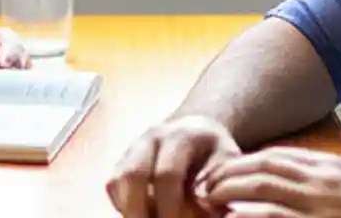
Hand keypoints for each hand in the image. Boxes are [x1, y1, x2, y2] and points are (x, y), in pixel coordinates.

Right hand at [106, 115, 242, 217]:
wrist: (196, 131)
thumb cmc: (214, 153)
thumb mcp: (227, 164)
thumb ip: (218, 188)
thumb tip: (207, 210)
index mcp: (180, 136)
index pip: (167, 174)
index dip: (171, 206)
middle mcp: (150, 138)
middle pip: (132, 175)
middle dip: (140, 211)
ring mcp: (132, 148)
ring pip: (116, 181)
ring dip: (129, 210)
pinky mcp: (121, 161)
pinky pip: (113, 186)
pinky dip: (124, 206)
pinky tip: (144, 214)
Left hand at [195, 147, 340, 217]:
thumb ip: (317, 177)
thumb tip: (278, 174)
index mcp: (329, 168)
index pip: (275, 156)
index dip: (242, 162)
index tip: (219, 171)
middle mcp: (324, 181)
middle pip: (264, 166)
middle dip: (229, 172)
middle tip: (204, 183)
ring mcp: (322, 205)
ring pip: (265, 187)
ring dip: (230, 190)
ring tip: (207, 198)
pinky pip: (277, 216)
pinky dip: (251, 214)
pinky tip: (232, 217)